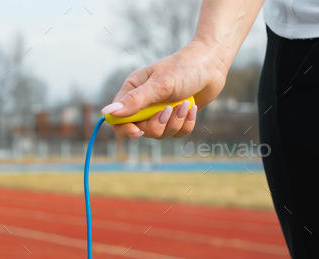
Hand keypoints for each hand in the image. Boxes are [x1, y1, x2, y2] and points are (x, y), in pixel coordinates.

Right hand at [101, 41, 227, 138]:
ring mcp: (160, 111)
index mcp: (132, 91)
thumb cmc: (183, 68)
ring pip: (160, 133)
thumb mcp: (159, 85)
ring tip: (184, 105)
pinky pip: (176, 133)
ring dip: (175, 123)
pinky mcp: (176, 117)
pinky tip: (192, 108)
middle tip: (170, 109)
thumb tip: (106, 113)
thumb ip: (134, 101)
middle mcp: (144, 103)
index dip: (125, 129)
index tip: (139, 131)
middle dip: (157, 125)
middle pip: (140, 131)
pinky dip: (186, 123)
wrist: (212, 64)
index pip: (118, 119)